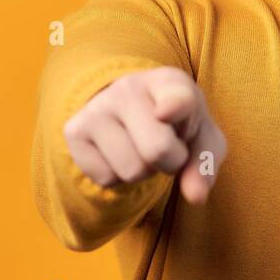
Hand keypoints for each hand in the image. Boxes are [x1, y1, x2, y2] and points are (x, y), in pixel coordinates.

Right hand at [62, 66, 226, 203]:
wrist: (132, 111)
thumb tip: (196, 197)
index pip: (175, 97)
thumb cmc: (177, 126)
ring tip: (142, 149)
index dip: (174, 107)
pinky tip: (121, 153)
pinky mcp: (74, 131)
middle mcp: (129, 88)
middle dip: (171, 162)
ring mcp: (97, 107)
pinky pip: (107, 179)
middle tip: (168, 148)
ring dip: (144, 172)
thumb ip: (205, 164)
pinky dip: (119, 177)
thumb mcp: (202, 138)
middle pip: (158, 150)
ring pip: (132, 171)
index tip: (166, 112)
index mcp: (170, 83)